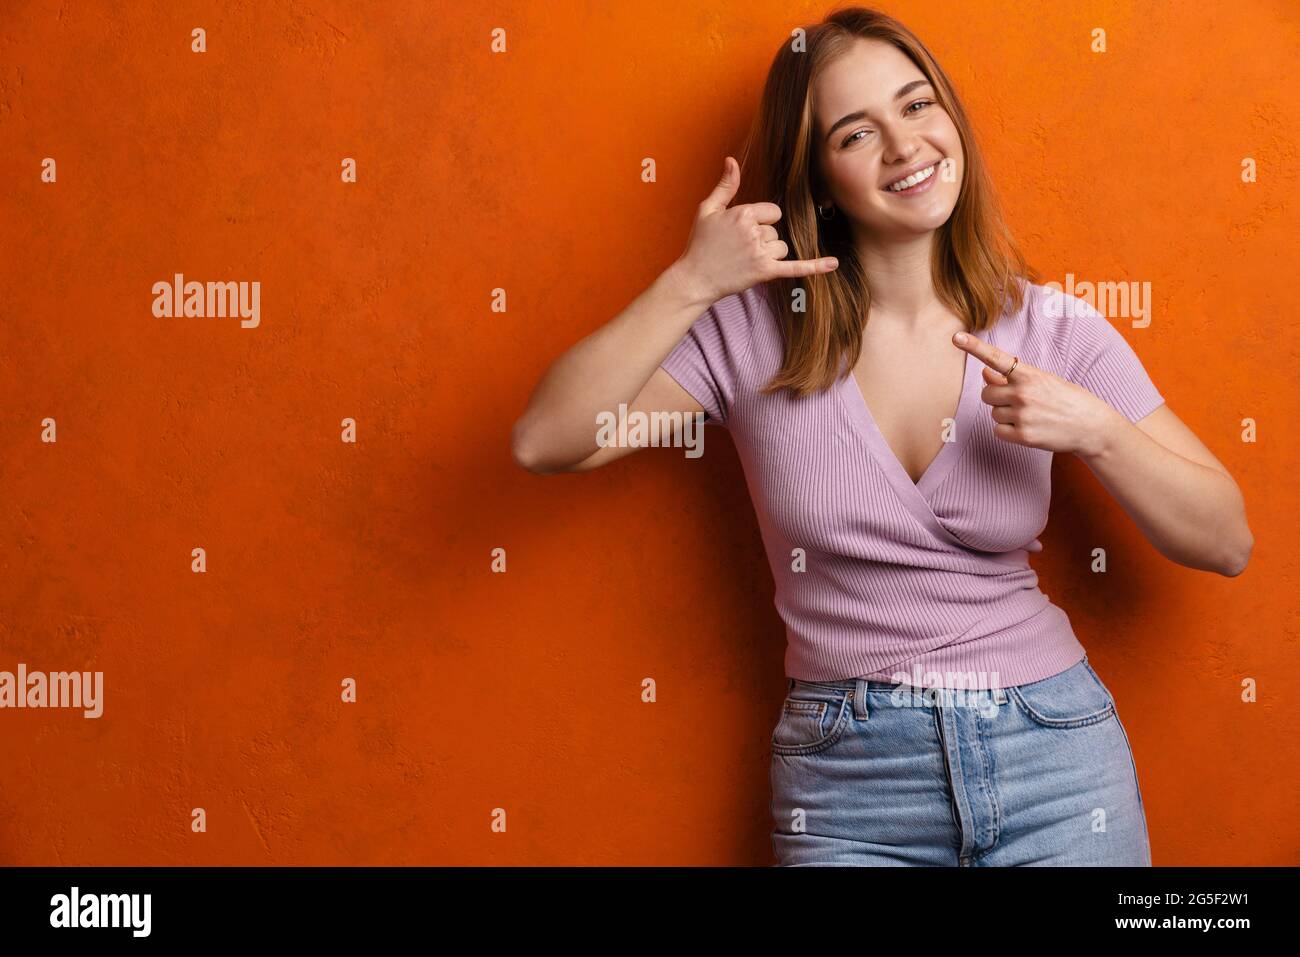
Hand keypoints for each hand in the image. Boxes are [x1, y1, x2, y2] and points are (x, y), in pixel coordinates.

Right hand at [672, 156, 838, 304]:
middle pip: (776, 231)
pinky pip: (795, 267)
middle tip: (738, 249)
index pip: (772, 212)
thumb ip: (725, 186)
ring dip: (768, 254)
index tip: (742, 232)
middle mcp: (754, 231)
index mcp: (744, 213)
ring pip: (781, 248)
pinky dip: (815, 267)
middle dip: (762, 240)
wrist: (694, 279)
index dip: (760, 221)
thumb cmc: (700, 244)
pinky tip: (834, 264)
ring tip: (744, 261)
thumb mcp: (708, 210)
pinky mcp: (764, 273)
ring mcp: (760, 253)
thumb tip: (732, 159)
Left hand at [951, 329, 1123, 457]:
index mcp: (1029, 374)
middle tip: (1017, 401)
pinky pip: (997, 431)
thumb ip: (1012, 378)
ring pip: (993, 413)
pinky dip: (1007, 431)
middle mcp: (1023, 393)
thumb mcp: (1043, 381)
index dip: (974, 347)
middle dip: (996, 397)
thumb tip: (984, 373)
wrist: (1091, 426)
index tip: (956, 337)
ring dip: (1005, 414)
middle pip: (986, 394)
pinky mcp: (1022, 436)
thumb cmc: (1066, 400)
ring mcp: (1022, 415)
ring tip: (1030, 415)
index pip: (996, 358)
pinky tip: (1027, 429)